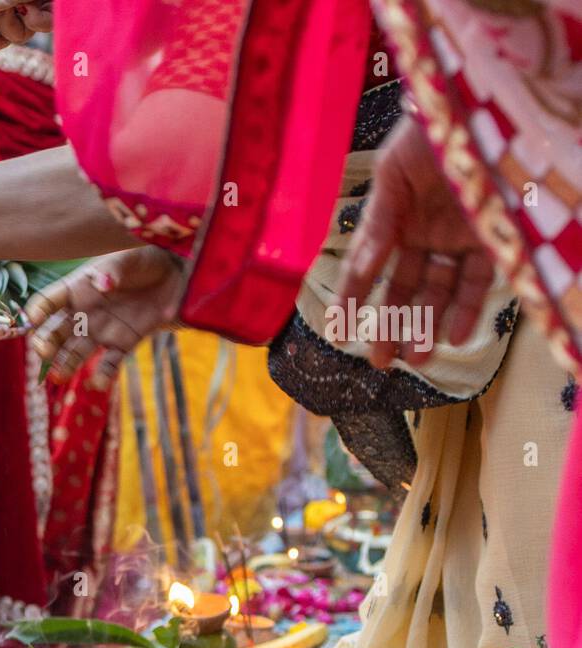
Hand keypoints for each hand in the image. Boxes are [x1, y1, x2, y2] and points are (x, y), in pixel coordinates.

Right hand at [24, 246, 183, 387]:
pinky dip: (104, 374)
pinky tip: (99, 383)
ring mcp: (101, 331)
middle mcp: (83, 313)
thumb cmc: (146, 260)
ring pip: (76, 352)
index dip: (38, 310)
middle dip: (46, 343)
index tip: (33, 319)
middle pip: (56, 332)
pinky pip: (109, 363)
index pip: (49, 301)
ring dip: (66, 364)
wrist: (176, 276)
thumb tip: (102, 284)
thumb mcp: (130, 257)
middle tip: (43, 352)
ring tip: (60, 376)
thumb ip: (115, 269)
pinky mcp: (123, 344)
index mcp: (77, 288)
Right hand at [337, 114, 494, 367]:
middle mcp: (421, 231)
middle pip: (403, 288)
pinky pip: (478, 280)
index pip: (367, 267)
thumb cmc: (427, 131)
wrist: (476, 104)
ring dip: (427, 325)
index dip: (352, 299)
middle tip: (382, 361)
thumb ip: (377, 222)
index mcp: (391, 216)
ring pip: (438, 291)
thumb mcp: (391, 173)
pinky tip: (454, 336)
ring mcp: (456, 236)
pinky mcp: (491, 236)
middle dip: (392, 326)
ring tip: (419, 358)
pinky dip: (466, 309)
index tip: (339, 332)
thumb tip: (360, 265)